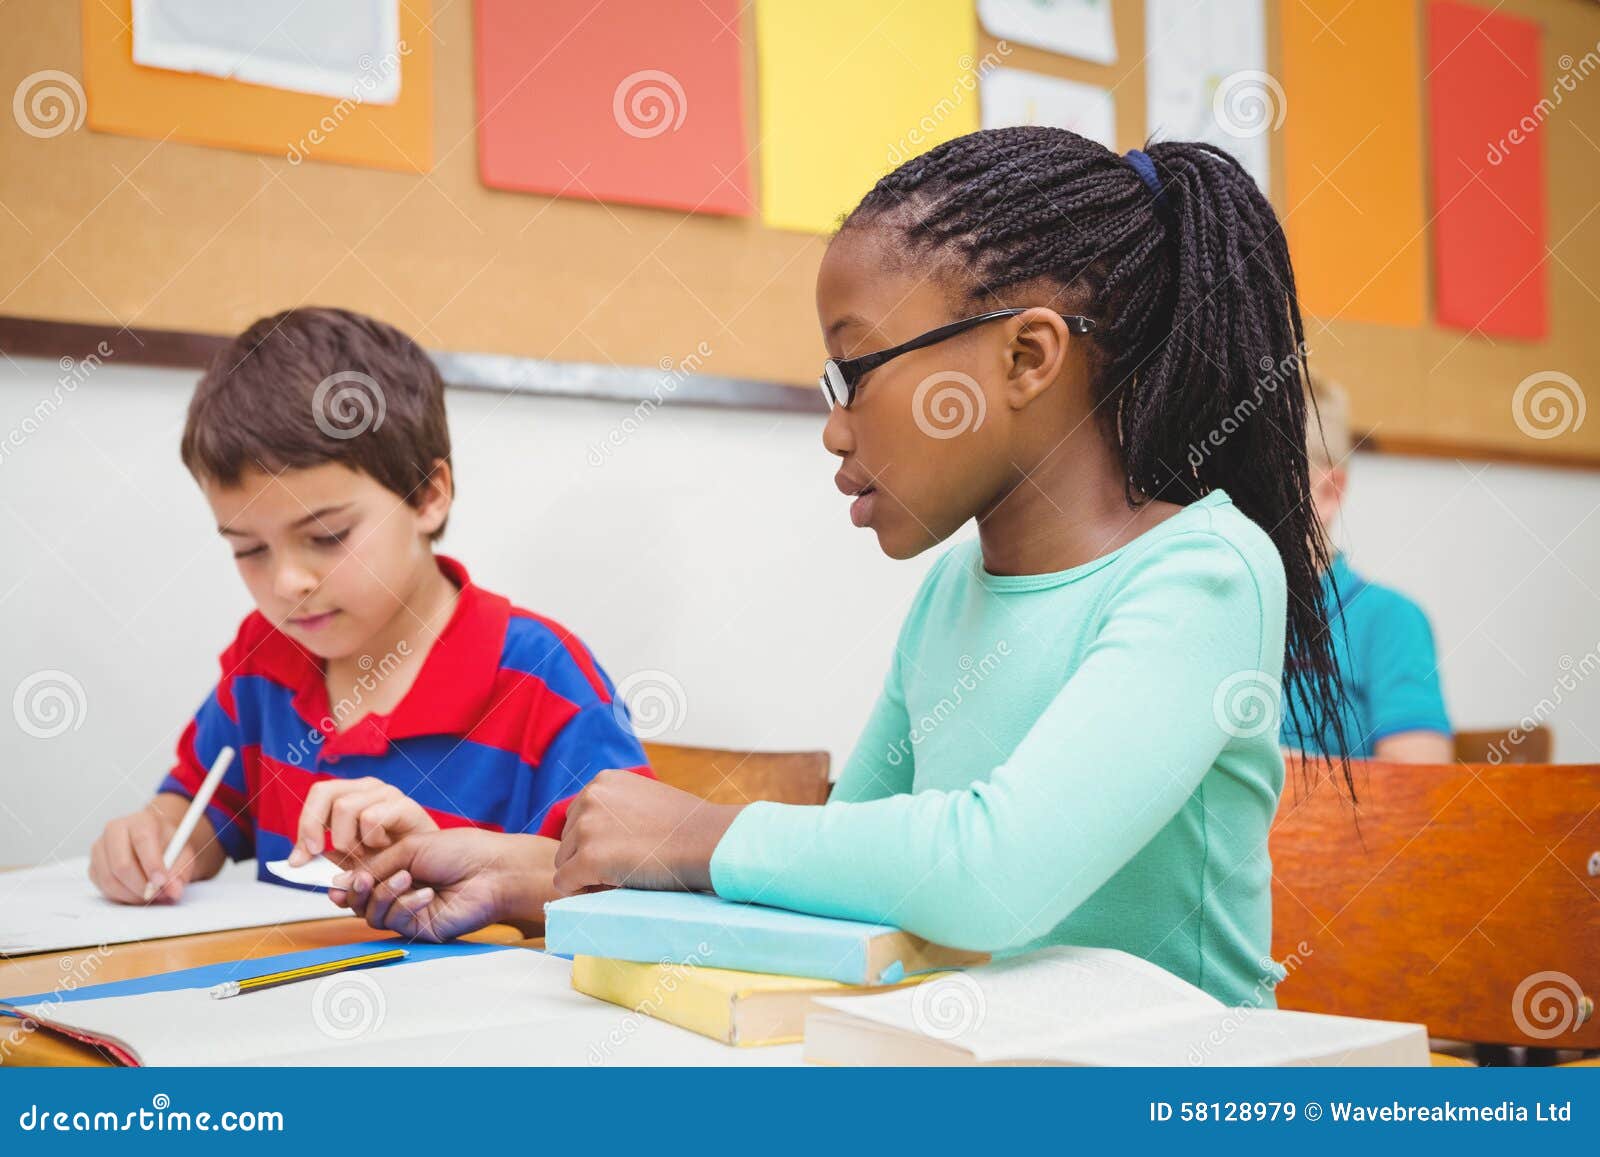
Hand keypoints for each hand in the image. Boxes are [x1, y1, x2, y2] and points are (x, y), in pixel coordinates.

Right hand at [89, 796, 215, 903]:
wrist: (152, 838)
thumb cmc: (167, 842)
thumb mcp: (183, 851)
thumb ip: (181, 869)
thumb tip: (174, 890)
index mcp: (140, 821)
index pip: (143, 841)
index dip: (153, 865)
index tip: (162, 882)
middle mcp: (115, 831)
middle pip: (122, 865)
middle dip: (142, 886)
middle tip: (158, 894)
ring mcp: (100, 848)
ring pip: (111, 880)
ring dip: (132, 894)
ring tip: (150, 895)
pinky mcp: (93, 866)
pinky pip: (104, 888)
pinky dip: (122, 896)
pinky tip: (137, 892)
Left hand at [290, 776, 439, 866]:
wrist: (428, 869)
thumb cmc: (391, 861)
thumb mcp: (348, 860)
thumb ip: (324, 857)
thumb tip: (296, 861)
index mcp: (353, 794)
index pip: (319, 793)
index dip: (304, 824)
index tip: (301, 858)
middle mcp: (368, 787)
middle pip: (325, 791)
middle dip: (316, 827)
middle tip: (322, 853)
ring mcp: (388, 793)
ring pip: (345, 808)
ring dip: (349, 842)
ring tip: (364, 855)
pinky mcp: (405, 805)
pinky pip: (371, 818)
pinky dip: (371, 841)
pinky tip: (384, 848)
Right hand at [328, 828, 558, 941]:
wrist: (492, 870)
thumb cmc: (458, 851)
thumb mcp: (409, 848)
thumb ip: (375, 865)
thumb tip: (340, 882)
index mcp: (396, 868)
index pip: (360, 881)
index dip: (344, 883)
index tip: (332, 883)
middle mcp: (399, 892)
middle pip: (359, 902)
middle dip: (358, 891)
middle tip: (365, 879)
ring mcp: (409, 912)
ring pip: (373, 915)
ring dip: (384, 895)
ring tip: (406, 878)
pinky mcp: (421, 930)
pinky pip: (396, 923)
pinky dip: (406, 906)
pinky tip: (427, 893)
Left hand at [552, 770, 743, 894]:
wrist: (708, 842)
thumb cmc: (689, 827)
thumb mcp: (647, 800)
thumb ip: (620, 808)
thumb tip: (602, 835)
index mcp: (604, 781)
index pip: (578, 818)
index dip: (597, 841)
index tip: (622, 851)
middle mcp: (590, 797)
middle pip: (568, 840)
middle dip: (589, 858)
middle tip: (625, 867)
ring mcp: (587, 827)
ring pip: (565, 863)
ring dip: (587, 875)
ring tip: (624, 877)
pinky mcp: (588, 858)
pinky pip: (565, 883)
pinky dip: (581, 892)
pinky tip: (609, 889)